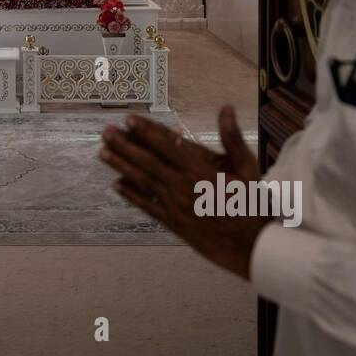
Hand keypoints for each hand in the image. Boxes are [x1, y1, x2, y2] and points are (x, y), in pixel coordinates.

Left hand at [99, 106, 267, 279]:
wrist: (251, 247)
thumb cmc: (252, 206)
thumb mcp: (248, 168)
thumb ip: (233, 138)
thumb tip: (225, 108)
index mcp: (198, 170)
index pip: (165, 144)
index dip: (145, 130)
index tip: (129, 119)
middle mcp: (181, 186)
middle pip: (147, 161)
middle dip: (124, 145)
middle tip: (106, 132)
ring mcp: (175, 205)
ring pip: (142, 181)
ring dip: (121, 166)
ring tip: (102, 152)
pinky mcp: (173, 223)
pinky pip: (147, 206)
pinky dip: (131, 195)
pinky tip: (116, 185)